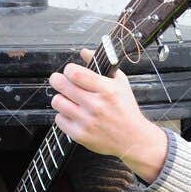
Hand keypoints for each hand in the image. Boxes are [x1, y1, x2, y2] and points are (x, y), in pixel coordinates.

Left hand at [49, 49, 168, 182]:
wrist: (132, 139)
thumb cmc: (126, 109)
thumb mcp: (120, 83)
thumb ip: (101, 65)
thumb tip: (83, 52)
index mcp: (106, 90)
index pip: (75, 73)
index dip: (69, 70)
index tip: (71, 72)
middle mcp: (95, 105)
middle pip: (62, 85)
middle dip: (58, 80)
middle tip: (60, 81)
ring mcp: (86, 121)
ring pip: (57, 102)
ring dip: (61, 98)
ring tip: (69, 100)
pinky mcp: (80, 135)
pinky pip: (59, 119)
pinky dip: (64, 116)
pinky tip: (73, 115)